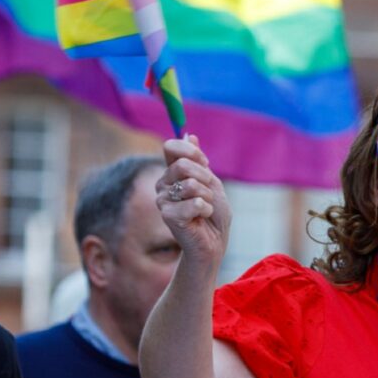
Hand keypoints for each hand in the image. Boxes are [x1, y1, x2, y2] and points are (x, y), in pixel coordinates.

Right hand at [157, 137, 230, 268]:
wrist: (214, 242)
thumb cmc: (213, 214)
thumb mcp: (211, 181)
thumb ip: (198, 160)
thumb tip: (190, 135)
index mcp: (172, 173)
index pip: (171, 147)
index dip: (191, 152)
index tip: (204, 163)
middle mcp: (163, 184)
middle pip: (183, 165)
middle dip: (205, 178)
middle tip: (208, 194)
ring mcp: (163, 200)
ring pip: (191, 185)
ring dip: (208, 197)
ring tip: (205, 208)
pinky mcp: (168, 216)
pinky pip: (195, 203)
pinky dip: (206, 210)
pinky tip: (202, 219)